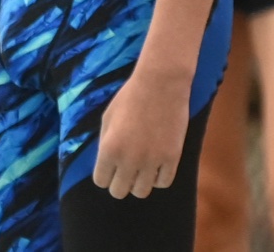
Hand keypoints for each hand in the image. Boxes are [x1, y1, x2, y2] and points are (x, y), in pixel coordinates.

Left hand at [93, 67, 189, 198]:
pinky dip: (160, 177)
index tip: (114, 165)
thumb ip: (105, 144)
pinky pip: (164, 182)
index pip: (101, 181)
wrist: (162, 82)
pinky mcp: (172, 157)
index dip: (106, 174)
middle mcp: (129, 160)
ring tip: (144, 167)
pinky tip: (159, 165)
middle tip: (128, 168)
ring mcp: (152, 160)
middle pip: (119, 191)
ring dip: (140, 181)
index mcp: (109, 150)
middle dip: (122, 181)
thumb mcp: (108, 118)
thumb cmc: (131, 96)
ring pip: (142, 191)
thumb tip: (107, 165)